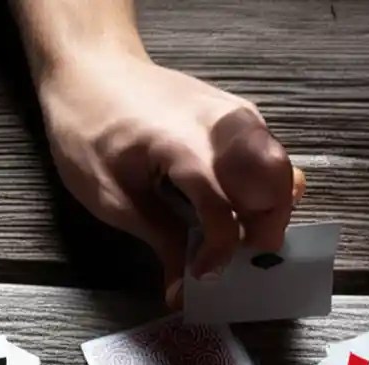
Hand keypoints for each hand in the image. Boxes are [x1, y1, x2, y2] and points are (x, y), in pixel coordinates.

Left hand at [38, 49, 297, 306]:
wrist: (91, 70)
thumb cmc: (89, 130)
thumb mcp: (111, 196)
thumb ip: (159, 239)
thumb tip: (183, 292)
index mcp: (179, 145)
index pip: (221, 208)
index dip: (219, 251)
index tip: (203, 277)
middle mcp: (218, 126)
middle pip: (273, 180)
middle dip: (265, 227)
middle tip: (239, 256)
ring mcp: (235, 114)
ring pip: (280, 165)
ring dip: (272, 207)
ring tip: (243, 233)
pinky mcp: (239, 114)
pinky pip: (269, 152)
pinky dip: (267, 186)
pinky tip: (241, 204)